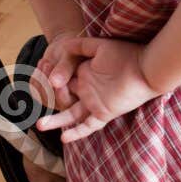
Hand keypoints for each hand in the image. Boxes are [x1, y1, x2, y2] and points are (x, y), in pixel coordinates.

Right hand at [36, 37, 159, 141]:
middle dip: (47, 104)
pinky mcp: (104, 112)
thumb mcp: (100, 46)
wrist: (148, 67)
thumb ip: (80, 45)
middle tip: (33, 104)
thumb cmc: (126, 53)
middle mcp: (87, 89)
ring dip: (56, 122)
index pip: (61, 81)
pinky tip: (64, 137)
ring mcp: (95, 103)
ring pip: (71, 116)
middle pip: (62, 100)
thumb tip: (62, 44)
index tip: (35, 82)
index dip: (48, 84)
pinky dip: (77, 132)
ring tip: (39, 125)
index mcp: (84, 74)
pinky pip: (88, 126)